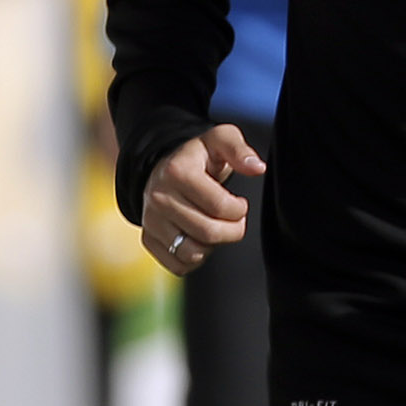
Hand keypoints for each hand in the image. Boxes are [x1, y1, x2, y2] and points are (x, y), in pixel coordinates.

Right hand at [141, 124, 264, 276]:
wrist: (165, 168)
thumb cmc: (199, 157)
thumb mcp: (220, 140)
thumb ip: (239, 150)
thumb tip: (257, 168)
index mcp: (178, 172)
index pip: (220, 207)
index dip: (239, 210)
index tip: (240, 204)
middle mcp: (159, 197)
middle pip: (208, 232)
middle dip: (232, 231)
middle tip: (235, 221)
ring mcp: (151, 220)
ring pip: (192, 252)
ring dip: (212, 246)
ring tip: (215, 227)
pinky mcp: (148, 238)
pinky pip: (178, 265)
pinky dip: (195, 259)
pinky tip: (199, 239)